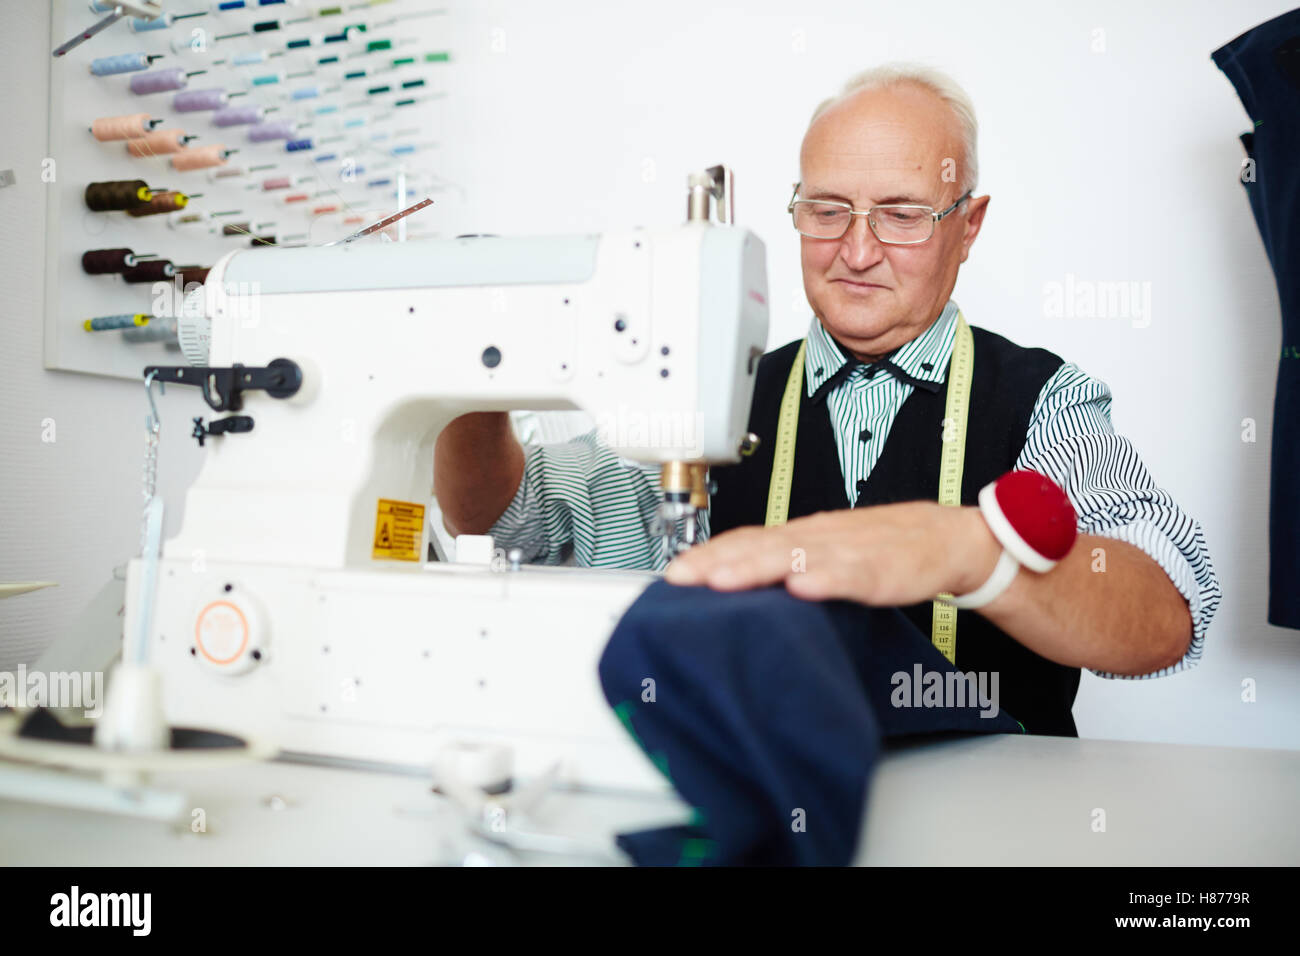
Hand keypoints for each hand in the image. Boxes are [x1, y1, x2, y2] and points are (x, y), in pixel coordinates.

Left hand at [664, 502, 1000, 605]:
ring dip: (757, 567)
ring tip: (723, 580)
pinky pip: (852, 574)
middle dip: (718, 562)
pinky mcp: (882, 570)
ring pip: (797, 555)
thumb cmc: (880, 549)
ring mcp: (849, 551)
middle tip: (683, 578)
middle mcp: (818, 537)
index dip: (710, 554)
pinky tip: (803, 587)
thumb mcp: (824, 553)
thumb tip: (731, 589)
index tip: (673, 574)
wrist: (944, 539)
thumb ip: (783, 567)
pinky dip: (826, 580)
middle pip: (761, 545)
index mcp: (802, 536)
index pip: (747, 539)